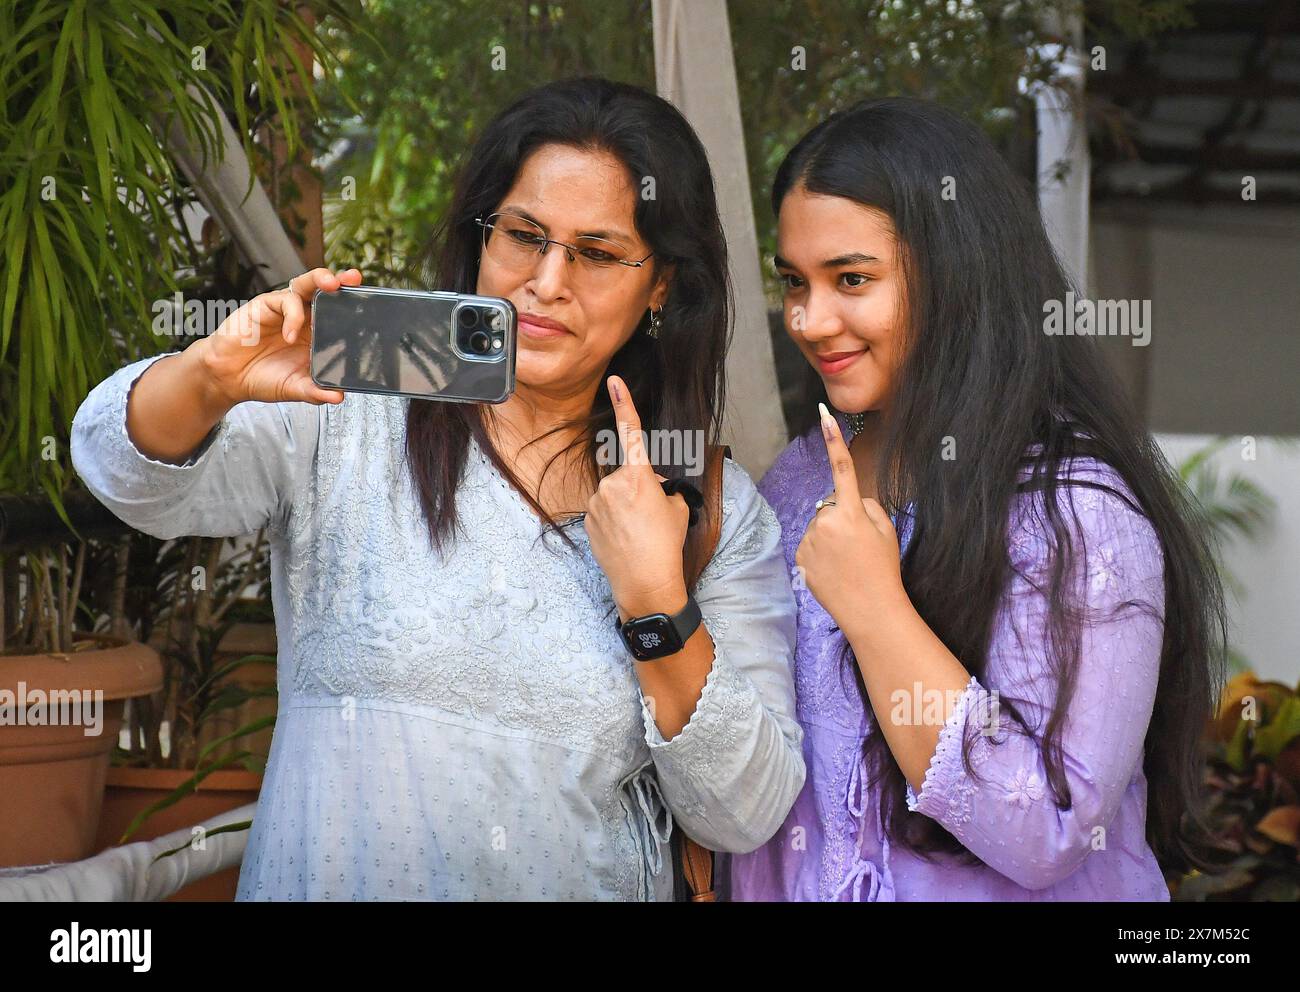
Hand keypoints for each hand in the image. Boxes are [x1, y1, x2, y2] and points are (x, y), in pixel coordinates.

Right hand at [194, 267, 362, 406]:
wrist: (229, 378)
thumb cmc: (264, 379)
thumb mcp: (294, 388)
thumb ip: (315, 391)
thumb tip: (339, 397)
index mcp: (316, 333)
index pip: (338, 313)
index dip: (353, 303)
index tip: (371, 300)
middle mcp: (304, 317)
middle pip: (324, 291)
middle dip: (341, 281)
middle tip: (353, 279)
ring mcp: (285, 310)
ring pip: (305, 285)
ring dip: (319, 280)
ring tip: (331, 285)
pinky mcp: (264, 306)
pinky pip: (284, 301)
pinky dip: (292, 316)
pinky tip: (290, 335)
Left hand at [585, 375, 690, 619]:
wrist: (646, 583)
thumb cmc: (666, 546)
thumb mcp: (678, 510)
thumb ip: (664, 489)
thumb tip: (654, 487)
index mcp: (639, 477)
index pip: (631, 433)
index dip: (625, 404)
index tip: (615, 381)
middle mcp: (612, 485)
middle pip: (628, 476)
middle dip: (640, 488)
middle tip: (653, 516)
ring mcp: (596, 503)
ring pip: (614, 495)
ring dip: (626, 506)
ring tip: (640, 532)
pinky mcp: (588, 521)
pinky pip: (603, 512)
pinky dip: (614, 521)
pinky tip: (626, 540)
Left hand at [795, 404, 906, 639]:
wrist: (871, 610)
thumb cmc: (883, 569)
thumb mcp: (886, 530)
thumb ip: (866, 506)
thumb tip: (849, 500)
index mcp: (850, 512)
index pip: (842, 468)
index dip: (833, 440)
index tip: (823, 415)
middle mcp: (825, 521)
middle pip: (831, 505)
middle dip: (843, 517)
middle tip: (859, 546)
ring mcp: (809, 540)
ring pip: (820, 525)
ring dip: (830, 536)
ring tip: (847, 561)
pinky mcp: (800, 557)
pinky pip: (811, 544)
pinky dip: (820, 552)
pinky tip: (834, 569)